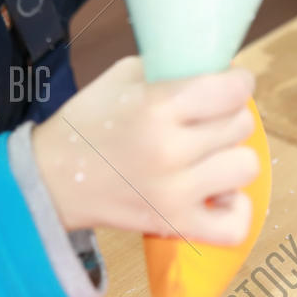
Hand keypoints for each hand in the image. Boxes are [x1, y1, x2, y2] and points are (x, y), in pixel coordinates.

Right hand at [32, 56, 259, 245]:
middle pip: (240, 124)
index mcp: (156, 107)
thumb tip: (214, 70)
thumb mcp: (122, 78)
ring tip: (208, 156)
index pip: (232, 90)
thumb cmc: (87, 125)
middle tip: (205, 121)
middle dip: (227, 116)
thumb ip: (169, 70)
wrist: (51, 180)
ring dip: (230, 158)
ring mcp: (175, 193)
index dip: (237, 82)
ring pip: (245, 166)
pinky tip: (216, 193)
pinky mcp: (175, 225)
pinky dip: (234, 208)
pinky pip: (235, 223)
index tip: (229, 85)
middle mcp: (170, 150)